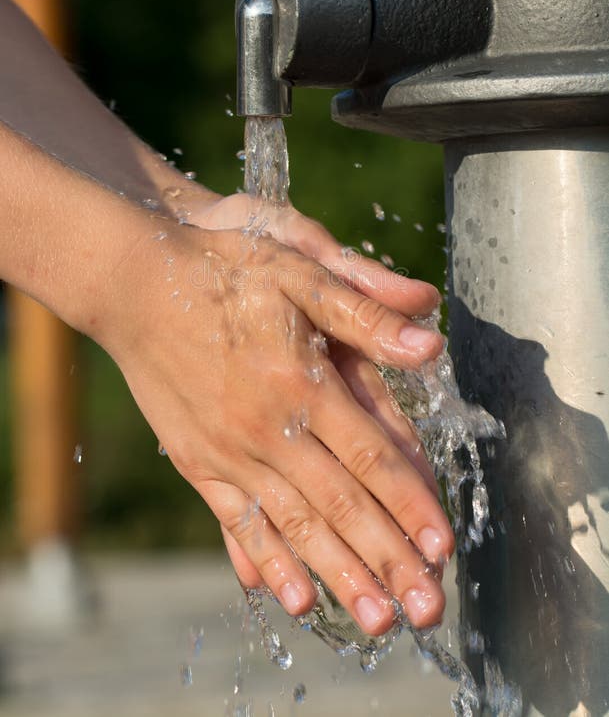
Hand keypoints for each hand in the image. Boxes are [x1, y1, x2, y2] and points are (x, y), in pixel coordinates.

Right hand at [94, 209, 451, 636]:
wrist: (134, 285)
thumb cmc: (224, 272)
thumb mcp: (298, 271)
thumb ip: (364, 311)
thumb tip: (429, 343)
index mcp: (300, 382)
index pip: (371, 456)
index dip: (411, 504)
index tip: (444, 548)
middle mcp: (266, 428)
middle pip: (341, 505)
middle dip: (388, 559)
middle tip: (426, 610)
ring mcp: (227, 451)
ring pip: (295, 525)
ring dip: (339, 576)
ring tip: (375, 620)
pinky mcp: (196, 462)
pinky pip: (237, 521)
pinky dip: (268, 560)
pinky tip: (293, 598)